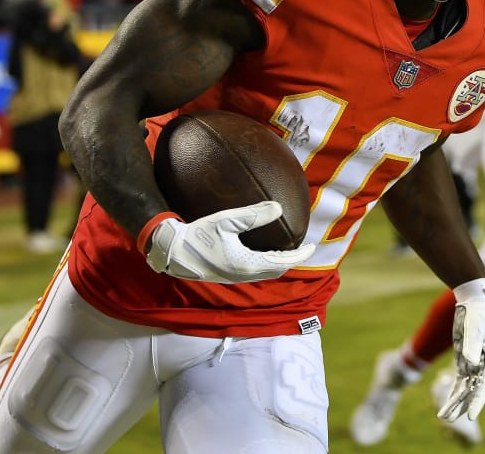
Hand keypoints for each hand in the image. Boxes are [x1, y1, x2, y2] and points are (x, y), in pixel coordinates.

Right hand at [143, 202, 314, 283]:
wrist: (171, 252)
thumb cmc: (197, 235)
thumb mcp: (225, 220)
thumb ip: (253, 215)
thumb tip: (279, 208)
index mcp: (246, 265)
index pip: (281, 262)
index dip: (299, 256)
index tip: (312, 247)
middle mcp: (243, 275)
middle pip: (276, 271)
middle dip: (291, 261)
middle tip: (302, 248)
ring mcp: (234, 277)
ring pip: (265, 274)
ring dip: (279, 263)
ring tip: (287, 250)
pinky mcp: (226, 275)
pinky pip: (254, 272)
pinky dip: (266, 264)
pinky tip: (262, 251)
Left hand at [438, 278, 484, 423]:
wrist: (475, 302)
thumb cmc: (477, 314)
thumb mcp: (474, 328)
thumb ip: (471, 346)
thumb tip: (468, 363)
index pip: (483, 385)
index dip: (477, 401)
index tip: (470, 416)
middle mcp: (484, 365)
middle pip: (473, 390)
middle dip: (461, 406)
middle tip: (447, 420)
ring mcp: (475, 364)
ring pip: (465, 388)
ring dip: (455, 401)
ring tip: (444, 417)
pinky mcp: (466, 360)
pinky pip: (460, 380)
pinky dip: (454, 391)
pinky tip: (449, 402)